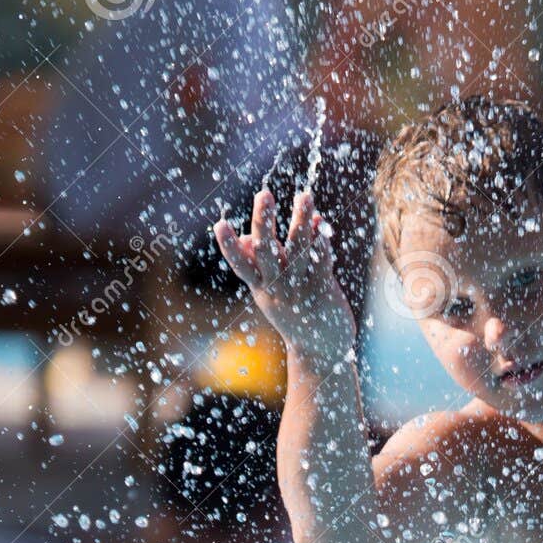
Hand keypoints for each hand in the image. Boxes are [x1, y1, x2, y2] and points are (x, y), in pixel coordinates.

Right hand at [214, 186, 355, 362]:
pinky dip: (321, 241)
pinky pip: (321, 262)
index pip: (241, 265)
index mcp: (261, 287)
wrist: (322, 350)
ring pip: (299, 251)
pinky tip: (321, 222)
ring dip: (301, 220)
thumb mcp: (270, 292)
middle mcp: (277, 289)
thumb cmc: (294, 312)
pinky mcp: (322, 292)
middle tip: (264, 193)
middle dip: (264, 221)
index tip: (220, 224)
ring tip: (303, 196)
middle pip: (267, 251)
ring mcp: (300, 291)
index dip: (229, 246)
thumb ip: (260, 264)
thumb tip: (247, 238)